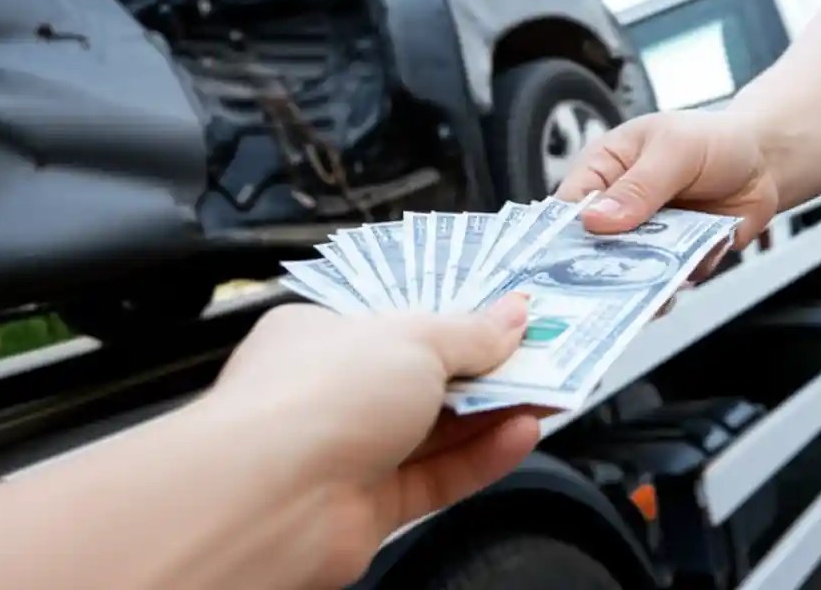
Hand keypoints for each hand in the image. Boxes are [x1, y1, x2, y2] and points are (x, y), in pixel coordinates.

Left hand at [204, 294, 536, 583]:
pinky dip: (481, 456)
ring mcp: (348, 453)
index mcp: (322, 334)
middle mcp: (331, 393)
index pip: (398, 322)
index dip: (456, 319)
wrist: (269, 499)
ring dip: (493, 412)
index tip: (508, 316)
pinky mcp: (369, 507)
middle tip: (544, 354)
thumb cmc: (318, 395)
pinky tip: (522, 433)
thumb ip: (472, 333)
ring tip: (550, 391)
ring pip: (435, 431)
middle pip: (424, 378)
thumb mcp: (414, 338)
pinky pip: (437, 476)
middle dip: (484, 369)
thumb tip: (515, 314)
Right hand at [556, 111, 779, 277]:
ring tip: (648, 295)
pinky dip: (676, 283)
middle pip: (594, 249)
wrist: (765, 161)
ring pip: (630, 272)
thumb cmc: (713, 140)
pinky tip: (685, 277)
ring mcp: (647, 237)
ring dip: (639, 285)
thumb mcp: (674, 149)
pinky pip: (667, 282)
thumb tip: (595, 220)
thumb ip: (638, 185)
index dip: (560, 236)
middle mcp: (619, 208)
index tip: (559, 265)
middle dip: (599, 271)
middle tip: (602, 291)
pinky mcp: (675, 259)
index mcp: (604, 171)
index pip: (568, 208)